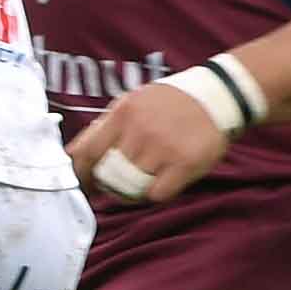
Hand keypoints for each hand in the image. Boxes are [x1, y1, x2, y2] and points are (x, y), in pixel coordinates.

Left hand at [69, 78, 229, 204]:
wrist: (218, 95)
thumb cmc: (169, 104)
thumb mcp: (132, 103)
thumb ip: (104, 128)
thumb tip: (72, 155)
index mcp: (122, 113)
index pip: (86, 151)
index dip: (79, 173)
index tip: (80, 184)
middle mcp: (140, 130)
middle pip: (108, 174)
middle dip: (108, 185)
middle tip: (115, 185)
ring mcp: (164, 147)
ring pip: (131, 186)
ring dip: (132, 190)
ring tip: (141, 181)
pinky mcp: (186, 163)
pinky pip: (156, 194)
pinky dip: (155, 193)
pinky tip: (162, 181)